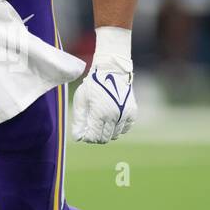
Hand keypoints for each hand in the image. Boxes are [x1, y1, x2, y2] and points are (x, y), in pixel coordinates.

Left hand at [71, 27, 136, 142]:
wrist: (112, 71)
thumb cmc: (93, 85)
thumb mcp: (81, 100)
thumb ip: (79, 120)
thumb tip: (78, 138)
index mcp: (99, 113)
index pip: (93, 137)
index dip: (87, 138)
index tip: (84, 132)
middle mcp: (114, 116)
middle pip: (104, 139)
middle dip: (96, 137)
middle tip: (92, 128)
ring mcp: (125, 115)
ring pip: (115, 135)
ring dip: (107, 132)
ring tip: (101, 122)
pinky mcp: (132, 112)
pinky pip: (125, 129)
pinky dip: (118, 128)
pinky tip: (112, 120)